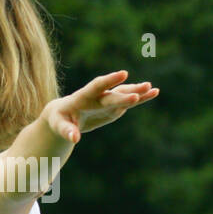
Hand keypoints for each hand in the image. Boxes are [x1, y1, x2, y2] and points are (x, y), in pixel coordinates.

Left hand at [44, 70, 159, 143]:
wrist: (63, 115)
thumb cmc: (58, 120)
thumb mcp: (59, 126)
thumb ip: (67, 131)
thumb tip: (74, 139)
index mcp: (82, 97)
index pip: (97, 86)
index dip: (110, 80)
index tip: (124, 74)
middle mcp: (97, 96)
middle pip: (113, 94)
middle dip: (126, 93)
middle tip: (140, 91)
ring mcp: (106, 100)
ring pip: (123, 93)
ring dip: (137, 91)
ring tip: (152, 88)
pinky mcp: (114, 106)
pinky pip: (129, 101)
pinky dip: (141, 97)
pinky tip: (154, 92)